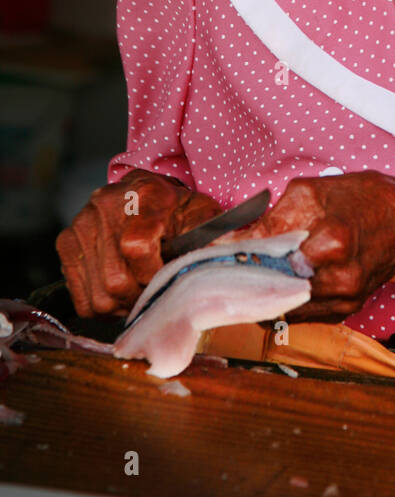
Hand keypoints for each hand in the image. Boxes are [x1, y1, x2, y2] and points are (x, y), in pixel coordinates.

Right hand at [56, 169, 222, 317]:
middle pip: (116, 280)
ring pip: (99, 295)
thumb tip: (225, 256)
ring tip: (140, 290)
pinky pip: (82, 297)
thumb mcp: (202, 215)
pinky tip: (120, 291)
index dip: (152, 274)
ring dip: (124, 305)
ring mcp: (82, 224)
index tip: (166, 278)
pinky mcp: (66, 242)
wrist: (144, 192)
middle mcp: (106, 204)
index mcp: (146, 193)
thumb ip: (215, 235)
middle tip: (156, 291)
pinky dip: (103, 304)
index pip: (136, 247)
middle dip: (141, 295)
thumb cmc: (177, 209)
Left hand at [228, 170, 394, 322]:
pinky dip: (281, 300)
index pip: (267, 258)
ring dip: (259, 293)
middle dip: (243, 279)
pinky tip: (271, 283)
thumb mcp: (310, 192)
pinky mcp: (344, 311)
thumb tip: (226, 240)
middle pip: (272, 288)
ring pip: (282, 307)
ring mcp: (343, 300)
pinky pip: (300, 313)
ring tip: (241, 276)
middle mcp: (339, 278)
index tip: (208, 255)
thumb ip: (268, 219)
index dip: (234, 257)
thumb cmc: (360, 199)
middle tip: (218, 268)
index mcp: (332, 241)